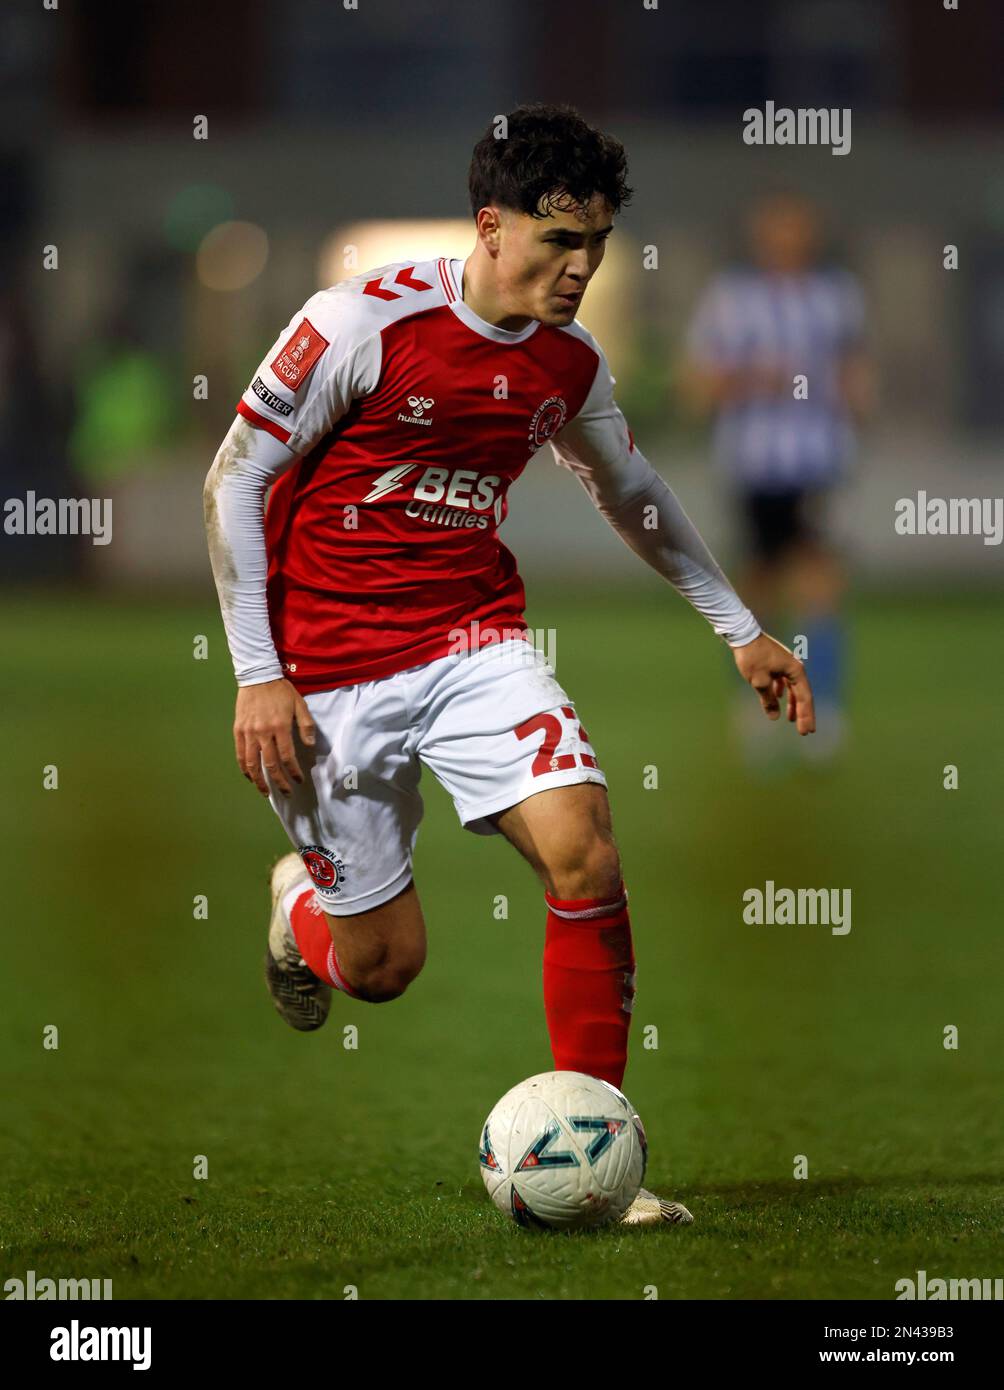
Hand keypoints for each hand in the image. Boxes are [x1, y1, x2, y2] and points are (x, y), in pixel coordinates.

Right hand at [233, 678, 315, 795]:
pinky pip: (240, 754)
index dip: (293, 771)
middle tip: (286, 792)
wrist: (257, 676)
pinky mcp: (238, 730)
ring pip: (252, 763)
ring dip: (259, 780)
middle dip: (279, 781)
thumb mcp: (299, 704)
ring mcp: (248, 732)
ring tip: (265, 792)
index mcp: (280, 726)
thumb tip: (310, 746)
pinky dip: (245, 768)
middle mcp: (263, 732)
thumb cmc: (281, 691)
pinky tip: (250, 776)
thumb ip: (306, 725)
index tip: (299, 780)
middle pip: (270, 764)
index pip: (287, 756)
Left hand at [732, 633, 814, 734]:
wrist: (742, 634)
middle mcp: (794, 667)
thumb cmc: (752, 657)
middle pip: (801, 694)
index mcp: (795, 671)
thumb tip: (774, 717)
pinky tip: (778, 699)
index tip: (806, 732)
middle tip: (805, 731)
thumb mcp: (759, 682)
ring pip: (792, 688)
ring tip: (791, 719)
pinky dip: (782, 692)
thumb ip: (768, 700)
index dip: (805, 716)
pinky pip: (783, 681)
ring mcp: (786, 664)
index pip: (804, 698)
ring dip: (792, 704)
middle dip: (802, 713)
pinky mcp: (777, 663)